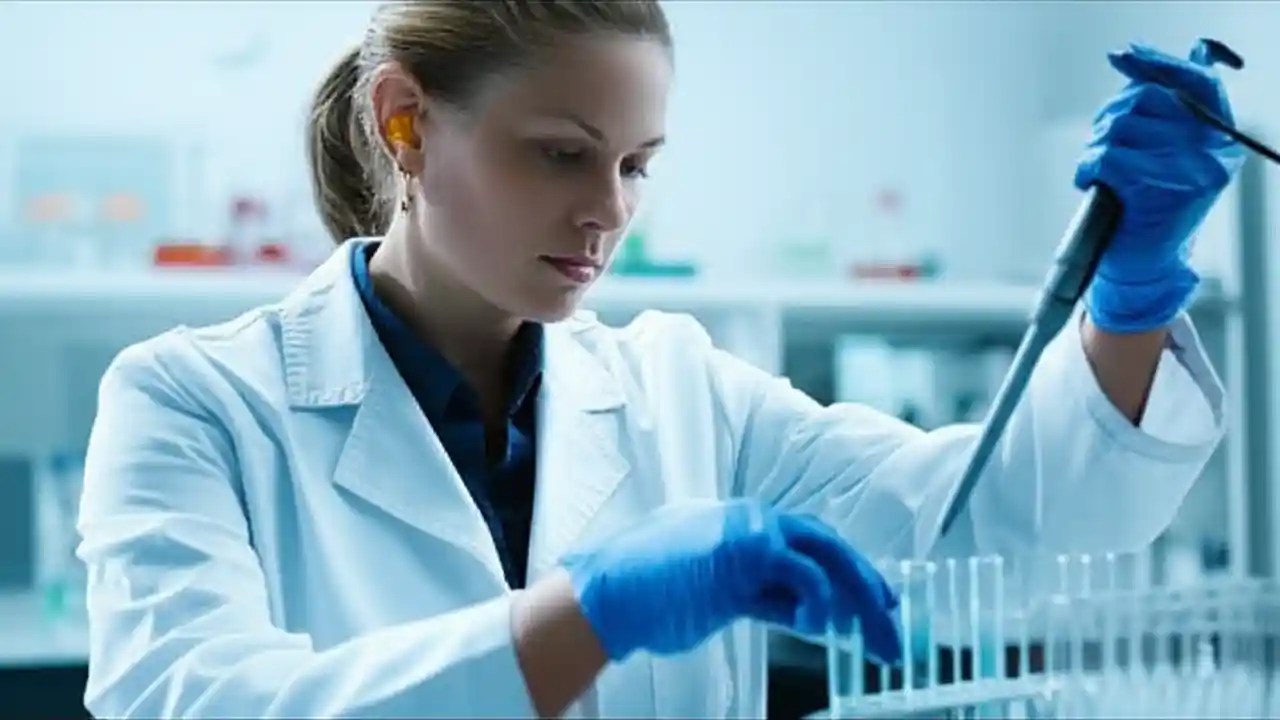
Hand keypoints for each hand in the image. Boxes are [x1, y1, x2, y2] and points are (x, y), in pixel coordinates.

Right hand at [560, 499, 901, 663]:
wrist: (607, 594)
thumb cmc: (650, 593)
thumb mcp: (718, 588)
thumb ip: (761, 590)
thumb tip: (804, 609)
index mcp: (745, 521)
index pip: (812, 542)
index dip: (849, 571)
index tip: (876, 601)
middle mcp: (751, 520)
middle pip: (828, 544)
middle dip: (867, 584)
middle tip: (892, 621)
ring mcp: (747, 536)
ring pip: (826, 557)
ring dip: (858, 600)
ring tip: (874, 637)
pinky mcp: (742, 558)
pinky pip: (801, 573)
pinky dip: (820, 598)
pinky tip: (821, 625)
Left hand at [1074, 39, 1245, 332]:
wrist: (1144, 266)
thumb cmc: (1145, 207)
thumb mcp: (1162, 155)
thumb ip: (1158, 112)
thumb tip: (1134, 60)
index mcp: (1218, 138)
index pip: (1198, 82)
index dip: (1158, 65)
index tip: (1125, 57)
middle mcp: (1213, 152)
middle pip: (1149, 99)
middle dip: (1111, 115)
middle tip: (1101, 141)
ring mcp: (1190, 172)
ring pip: (1122, 127)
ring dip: (1096, 145)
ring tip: (1097, 169)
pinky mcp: (1160, 192)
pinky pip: (1110, 158)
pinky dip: (1089, 167)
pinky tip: (1090, 183)